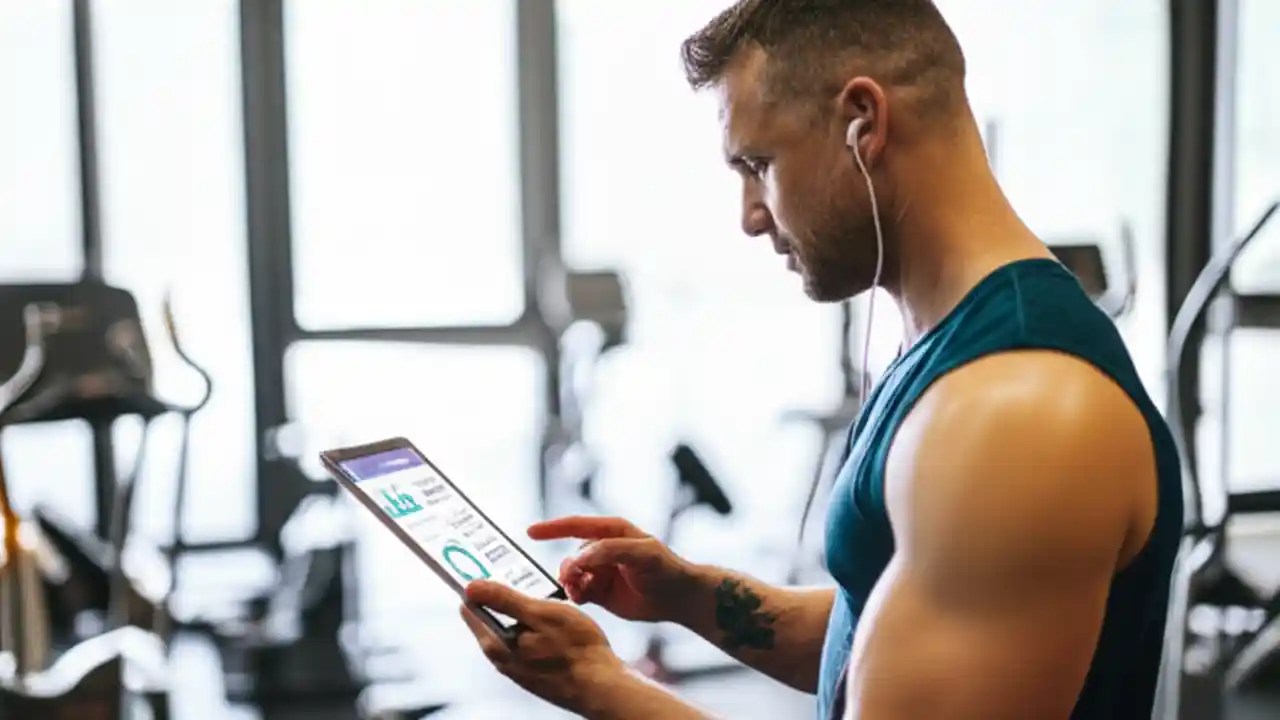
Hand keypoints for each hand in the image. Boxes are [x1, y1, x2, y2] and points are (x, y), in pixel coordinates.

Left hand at [460, 580, 626, 714]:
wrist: (601, 686)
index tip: (483, 567)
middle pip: (490, 619)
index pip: (470, 609)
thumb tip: (470, 587)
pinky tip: (551, 621)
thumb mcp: (540, 613)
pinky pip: (527, 641)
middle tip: (517, 573)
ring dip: (521, 611)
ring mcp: (519, 667)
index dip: (475, 586)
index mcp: (496, 644)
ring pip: (511, 630)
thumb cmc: (575, 648)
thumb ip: (504, 600)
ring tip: (539, 593)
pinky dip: (534, 626)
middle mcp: (502, 658)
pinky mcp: (536, 672)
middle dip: (500, 596)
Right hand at [528, 516, 700, 623]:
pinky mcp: (600, 592)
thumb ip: (610, 550)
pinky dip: (575, 595)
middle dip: (569, 567)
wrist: (678, 598)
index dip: (552, 528)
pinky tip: (582, 599)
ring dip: (571, 583)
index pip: (576, 525)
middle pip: (572, 555)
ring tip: (580, 592)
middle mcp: (603, 549)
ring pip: (571, 575)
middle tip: (574, 579)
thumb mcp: (642, 554)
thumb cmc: (665, 569)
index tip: (530, 532)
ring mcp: (600, 571)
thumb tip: (580, 557)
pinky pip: (577, 591)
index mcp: (612, 532)